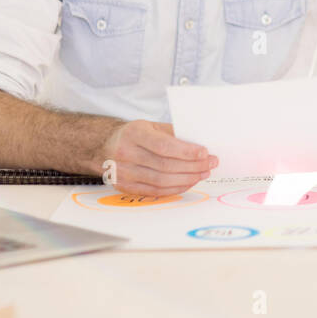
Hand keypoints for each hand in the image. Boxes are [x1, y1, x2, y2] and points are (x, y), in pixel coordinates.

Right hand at [98, 120, 217, 195]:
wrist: (106, 146)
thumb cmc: (135, 134)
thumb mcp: (152, 126)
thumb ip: (173, 134)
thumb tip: (201, 145)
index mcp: (134, 134)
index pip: (164, 146)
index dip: (186, 151)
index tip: (205, 153)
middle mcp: (126, 154)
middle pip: (165, 166)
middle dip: (192, 166)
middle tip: (211, 163)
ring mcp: (123, 173)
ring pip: (161, 181)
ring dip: (187, 179)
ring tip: (203, 173)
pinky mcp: (125, 186)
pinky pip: (155, 191)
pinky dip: (175, 188)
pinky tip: (188, 182)